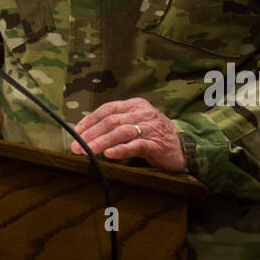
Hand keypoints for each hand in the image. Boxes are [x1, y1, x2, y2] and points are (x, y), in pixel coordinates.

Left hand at [70, 98, 185, 172]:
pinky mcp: (157, 144)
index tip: (76, 132)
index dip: (90, 120)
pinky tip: (109, 154)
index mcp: (134, 105)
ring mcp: (150, 128)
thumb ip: (117, 124)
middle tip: (77, 146)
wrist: (184, 147)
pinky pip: (136, 145)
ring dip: (102, 142)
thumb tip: (88, 133)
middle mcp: (142, 113)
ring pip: (121, 132)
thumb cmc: (155, 135)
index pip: (107, 109)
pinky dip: (121, 149)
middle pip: (111, 121)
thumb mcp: (136, 123)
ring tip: (88, 151)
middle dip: (91, 133)